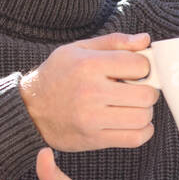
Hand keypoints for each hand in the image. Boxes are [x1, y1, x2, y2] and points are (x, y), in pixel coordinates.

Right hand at [19, 31, 158, 150]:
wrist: (29, 109)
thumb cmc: (57, 75)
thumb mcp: (79, 49)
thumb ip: (114, 42)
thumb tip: (145, 40)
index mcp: (89, 65)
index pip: (139, 65)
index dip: (144, 67)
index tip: (136, 70)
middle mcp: (91, 92)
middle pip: (146, 95)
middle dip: (148, 91)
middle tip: (139, 89)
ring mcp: (92, 119)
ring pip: (143, 118)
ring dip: (145, 111)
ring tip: (133, 106)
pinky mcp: (94, 139)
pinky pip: (134, 139)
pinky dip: (143, 131)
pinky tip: (133, 122)